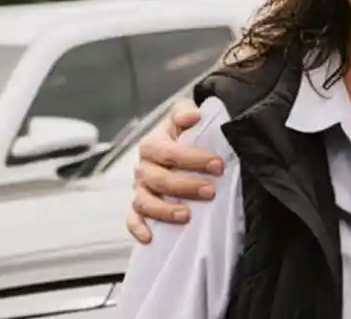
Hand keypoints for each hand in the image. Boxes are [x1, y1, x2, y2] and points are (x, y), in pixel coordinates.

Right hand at [125, 99, 225, 243]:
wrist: (175, 147)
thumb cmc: (182, 133)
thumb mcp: (184, 117)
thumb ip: (185, 112)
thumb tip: (193, 116)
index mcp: (152, 144)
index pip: (169, 152)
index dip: (193, 159)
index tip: (218, 165)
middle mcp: (143, 167)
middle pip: (159, 180)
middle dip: (185, 186)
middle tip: (210, 191)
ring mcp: (140, 189)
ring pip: (144, 202)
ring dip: (164, 211)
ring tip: (187, 216)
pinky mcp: (139, 207)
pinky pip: (132, 219)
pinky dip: (137, 229)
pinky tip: (150, 238)